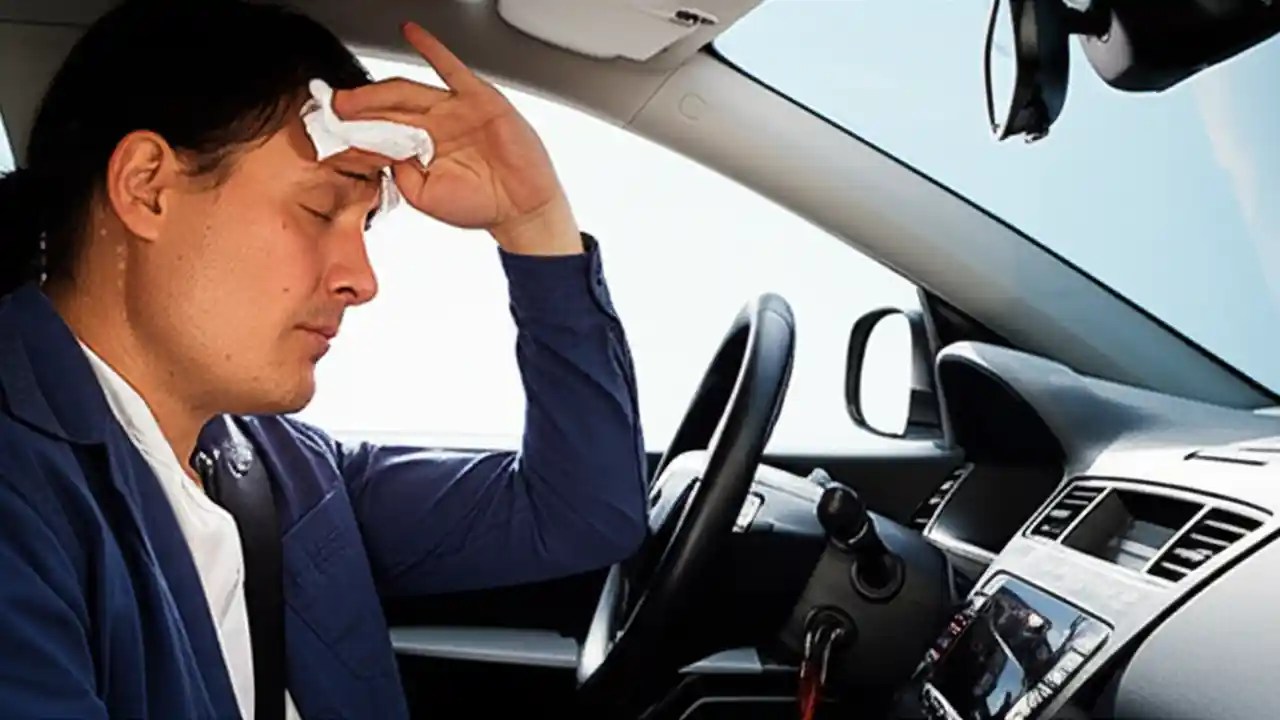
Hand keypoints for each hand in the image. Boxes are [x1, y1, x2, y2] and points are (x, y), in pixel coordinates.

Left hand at [333, 22, 581, 254]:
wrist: (521, 209)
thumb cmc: (479, 205)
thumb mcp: (424, 195)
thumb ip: (398, 173)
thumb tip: (375, 151)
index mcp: (420, 148)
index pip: (381, 131)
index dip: (357, 130)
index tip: (332, 131)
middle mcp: (434, 125)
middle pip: (388, 108)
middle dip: (358, 108)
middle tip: (334, 108)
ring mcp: (454, 110)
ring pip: (408, 91)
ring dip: (377, 90)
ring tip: (351, 95)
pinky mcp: (477, 98)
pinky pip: (450, 68)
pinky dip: (431, 48)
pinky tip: (411, 32)